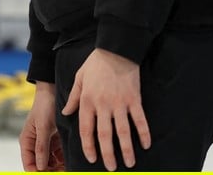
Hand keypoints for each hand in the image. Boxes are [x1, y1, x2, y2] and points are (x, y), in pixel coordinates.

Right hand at [19, 81, 64, 170]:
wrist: (54, 91)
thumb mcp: (43, 126)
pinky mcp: (55, 141)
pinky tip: (69, 160)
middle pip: (40, 166)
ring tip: (69, 168)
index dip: (37, 173)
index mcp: (27, 142)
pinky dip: (64, 160)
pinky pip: (59, 156)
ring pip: (51, 163)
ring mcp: (45, 144)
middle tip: (63, 172)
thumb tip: (40, 167)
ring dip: (58, 167)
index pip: (29, 165)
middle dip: (50, 171)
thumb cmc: (44, 106)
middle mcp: (34, 145)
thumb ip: (41, 147)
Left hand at [60, 48, 150, 170]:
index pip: (86, 129)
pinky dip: (143, 133)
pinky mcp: (134, 99)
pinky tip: (146, 145)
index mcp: (87, 101)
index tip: (92, 159)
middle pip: (104, 135)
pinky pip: (140, 119)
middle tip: (111, 168)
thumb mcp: (79, 78)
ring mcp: (120, 103)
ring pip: (123, 131)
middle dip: (107, 154)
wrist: (116, 49)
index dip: (88, 146)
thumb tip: (65, 113)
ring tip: (129, 163)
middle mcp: (103, 105)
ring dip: (126, 149)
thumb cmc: (95, 64)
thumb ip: (73, 97)